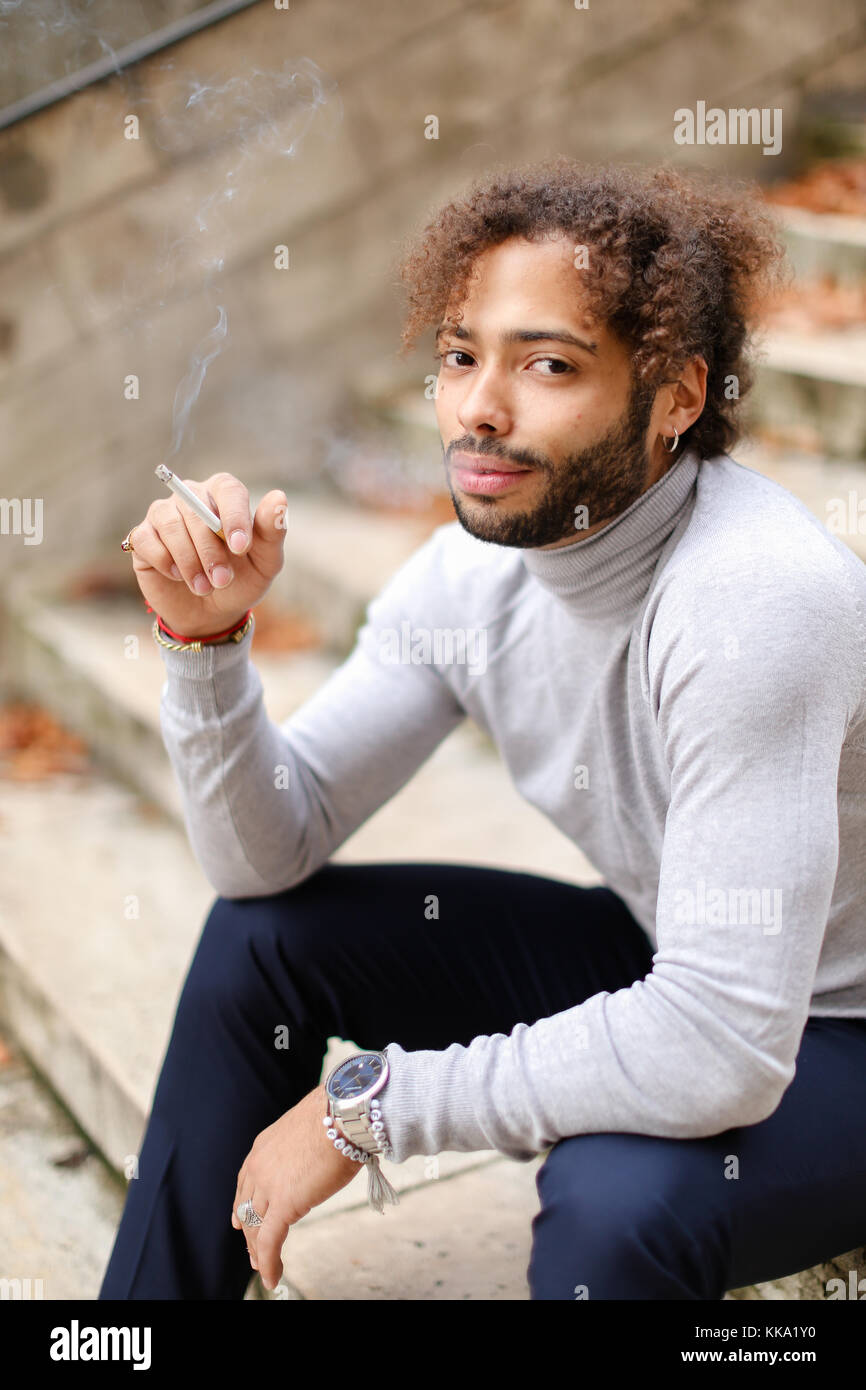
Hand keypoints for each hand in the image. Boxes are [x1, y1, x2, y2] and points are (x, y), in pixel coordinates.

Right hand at [128, 470, 288, 637]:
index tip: (241, 548)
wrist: (212, 613)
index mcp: (224, 495)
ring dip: (189, 560)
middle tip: (222, 581)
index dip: (234, 516)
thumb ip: (272, 532)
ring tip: (204, 587)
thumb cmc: (241, 580)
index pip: (227, 489)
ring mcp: (164, 514)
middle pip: (196, 509)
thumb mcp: (265, 563)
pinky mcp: (142, 536)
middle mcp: (192, 497)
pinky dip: (164, 561)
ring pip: (170, 524)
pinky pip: (146, 540)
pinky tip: (178, 577)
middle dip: (210, 550)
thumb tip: (279, 497)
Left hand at [231, 1083, 364, 1290]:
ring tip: (262, 1268)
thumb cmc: (335, 1117)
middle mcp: (258, 1168)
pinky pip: (269, 1242)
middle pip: (247, 1208)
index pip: (245, 1183)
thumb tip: (318, 1156)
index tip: (240, 1221)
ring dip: (258, 1251)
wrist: (340, 1115)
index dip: (242, 1205)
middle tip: (252, 1252)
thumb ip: (303, 1149)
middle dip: (249, 1232)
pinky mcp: (283, 1206)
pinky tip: (272, 1278)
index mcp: (262, 1149)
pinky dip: (268, 1263)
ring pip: (256, 1227)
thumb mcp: (307, 1131)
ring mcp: (268, 1187)